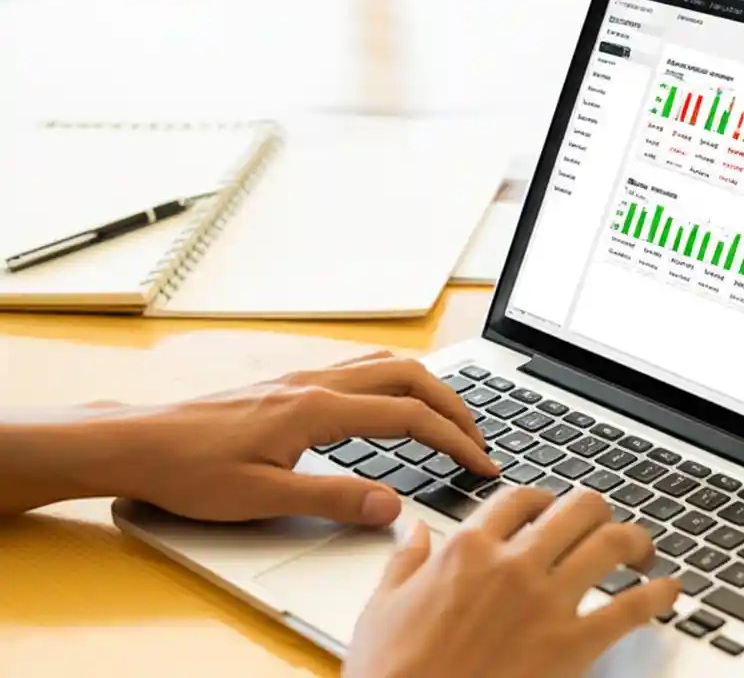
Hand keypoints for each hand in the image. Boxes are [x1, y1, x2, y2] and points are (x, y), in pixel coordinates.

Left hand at [99, 351, 495, 524]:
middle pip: (409, 376)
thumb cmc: (190, 469)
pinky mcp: (291, 384)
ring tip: (447, 421)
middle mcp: (316, 383)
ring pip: (386, 365)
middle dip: (454, 405)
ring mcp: (303, 378)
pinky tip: (391, 407)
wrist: (138, 441)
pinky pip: (361, 368)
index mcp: (318, 409)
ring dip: (426, 389)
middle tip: (477, 439)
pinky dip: (396, 383)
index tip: (479, 462)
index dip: (453, 440)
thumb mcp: (263, 496)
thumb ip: (334, 499)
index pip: (408, 417)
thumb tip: (391, 505)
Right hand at [344, 488, 680, 677]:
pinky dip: (658, 595)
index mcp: (466, 550)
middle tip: (605, 526)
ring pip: (610, 543)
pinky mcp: (571, 645)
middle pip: (576, 508)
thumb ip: (406, 563)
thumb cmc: (392, 675)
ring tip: (643, 552)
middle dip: (598, 512)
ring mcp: (545, 602)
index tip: (551, 510)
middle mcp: (513, 565)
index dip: (543, 500)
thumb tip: (415, 531)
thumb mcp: (382, 608)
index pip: (520, 499)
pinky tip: (669, 592)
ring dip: (636, 541)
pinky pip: (630, 608)